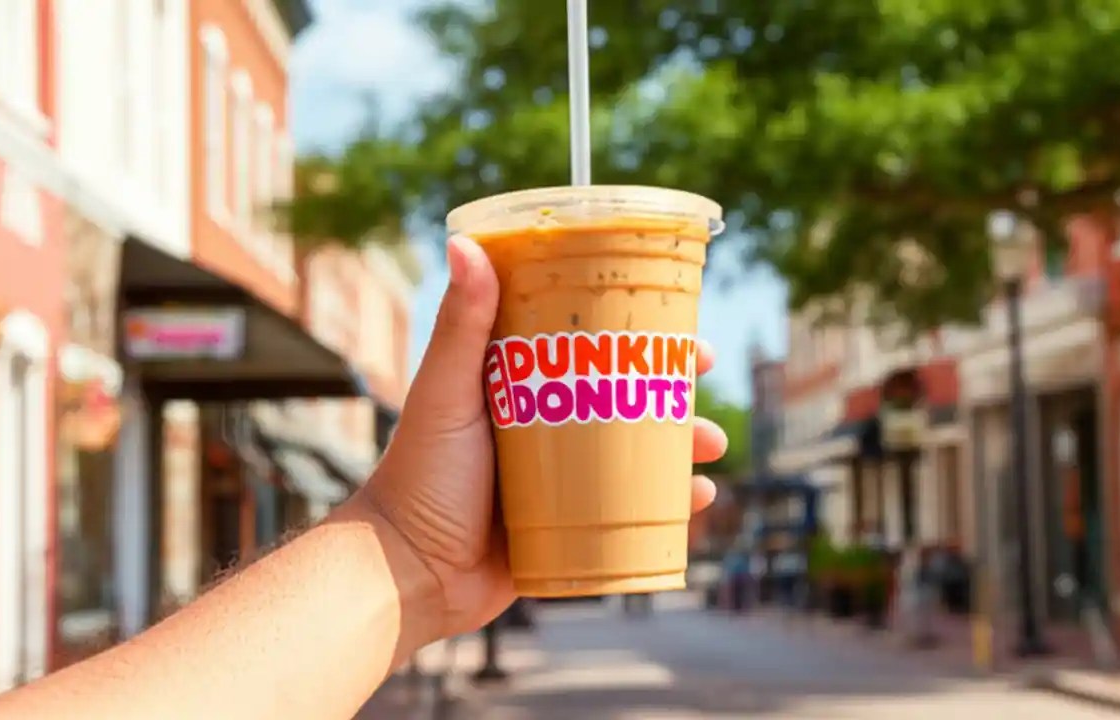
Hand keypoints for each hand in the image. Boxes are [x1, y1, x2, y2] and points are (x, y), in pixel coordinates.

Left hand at [357, 236, 725, 646]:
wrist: (409, 572)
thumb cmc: (418, 475)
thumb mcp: (445, 392)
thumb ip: (461, 324)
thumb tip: (462, 240)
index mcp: (520, 386)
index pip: (590, 346)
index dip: (637, 334)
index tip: (678, 326)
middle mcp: (546, 425)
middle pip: (625, 396)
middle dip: (673, 390)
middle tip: (703, 383)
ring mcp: (562, 479)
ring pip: (638, 452)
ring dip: (682, 445)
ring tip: (710, 448)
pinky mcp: (571, 526)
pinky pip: (633, 509)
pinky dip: (671, 503)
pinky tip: (699, 498)